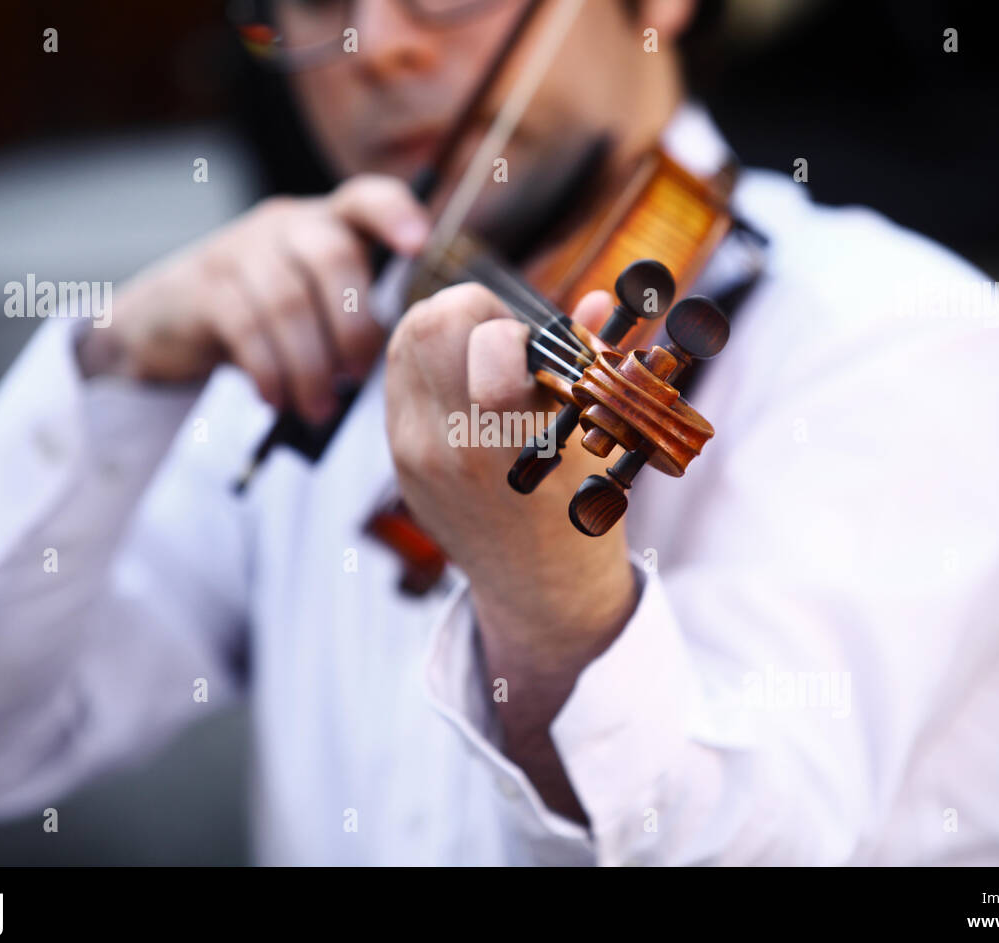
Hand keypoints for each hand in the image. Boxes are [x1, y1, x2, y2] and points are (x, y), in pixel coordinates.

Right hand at [78, 175, 429, 423]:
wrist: (165, 321)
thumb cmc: (263, 316)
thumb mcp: (313, 299)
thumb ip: (355, 312)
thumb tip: (402, 358)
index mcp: (326, 223)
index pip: (366, 198)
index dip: (395, 213)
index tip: (419, 245)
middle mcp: (286, 225)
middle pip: (332, 256)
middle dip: (352, 327)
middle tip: (355, 378)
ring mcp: (240, 250)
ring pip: (289, 302)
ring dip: (310, 366)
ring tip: (318, 408)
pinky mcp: (204, 288)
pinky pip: (247, 329)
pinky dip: (270, 371)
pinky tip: (277, 398)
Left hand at [385, 281, 642, 822]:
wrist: (539, 587)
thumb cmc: (583, 506)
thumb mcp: (602, 436)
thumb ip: (595, 361)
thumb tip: (600, 299)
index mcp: (509, 440)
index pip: (471, 329)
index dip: (500, 314)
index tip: (527, 336)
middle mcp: (449, 447)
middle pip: (423, 324)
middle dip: (466, 310)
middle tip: (501, 335)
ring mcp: (412, 455)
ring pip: (401, 344)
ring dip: (441, 331)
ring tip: (482, 357)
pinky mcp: (397, 460)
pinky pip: (397, 380)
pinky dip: (427, 364)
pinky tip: (464, 387)